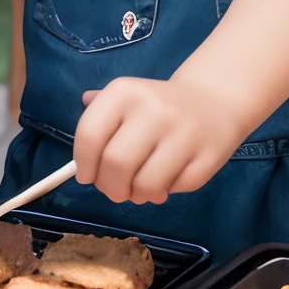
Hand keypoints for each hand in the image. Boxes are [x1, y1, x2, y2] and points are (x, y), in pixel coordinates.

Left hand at [74, 75, 243, 204]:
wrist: (213, 100)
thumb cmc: (156, 105)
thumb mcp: (124, 98)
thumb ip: (96, 121)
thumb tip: (75, 161)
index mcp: (125, 92)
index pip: (89, 135)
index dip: (83, 163)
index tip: (87, 176)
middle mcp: (154, 109)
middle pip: (115, 164)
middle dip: (109, 187)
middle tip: (114, 189)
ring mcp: (184, 133)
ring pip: (145, 185)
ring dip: (136, 195)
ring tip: (137, 188)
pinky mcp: (207, 157)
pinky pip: (173, 190)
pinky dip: (163, 193)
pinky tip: (165, 180)